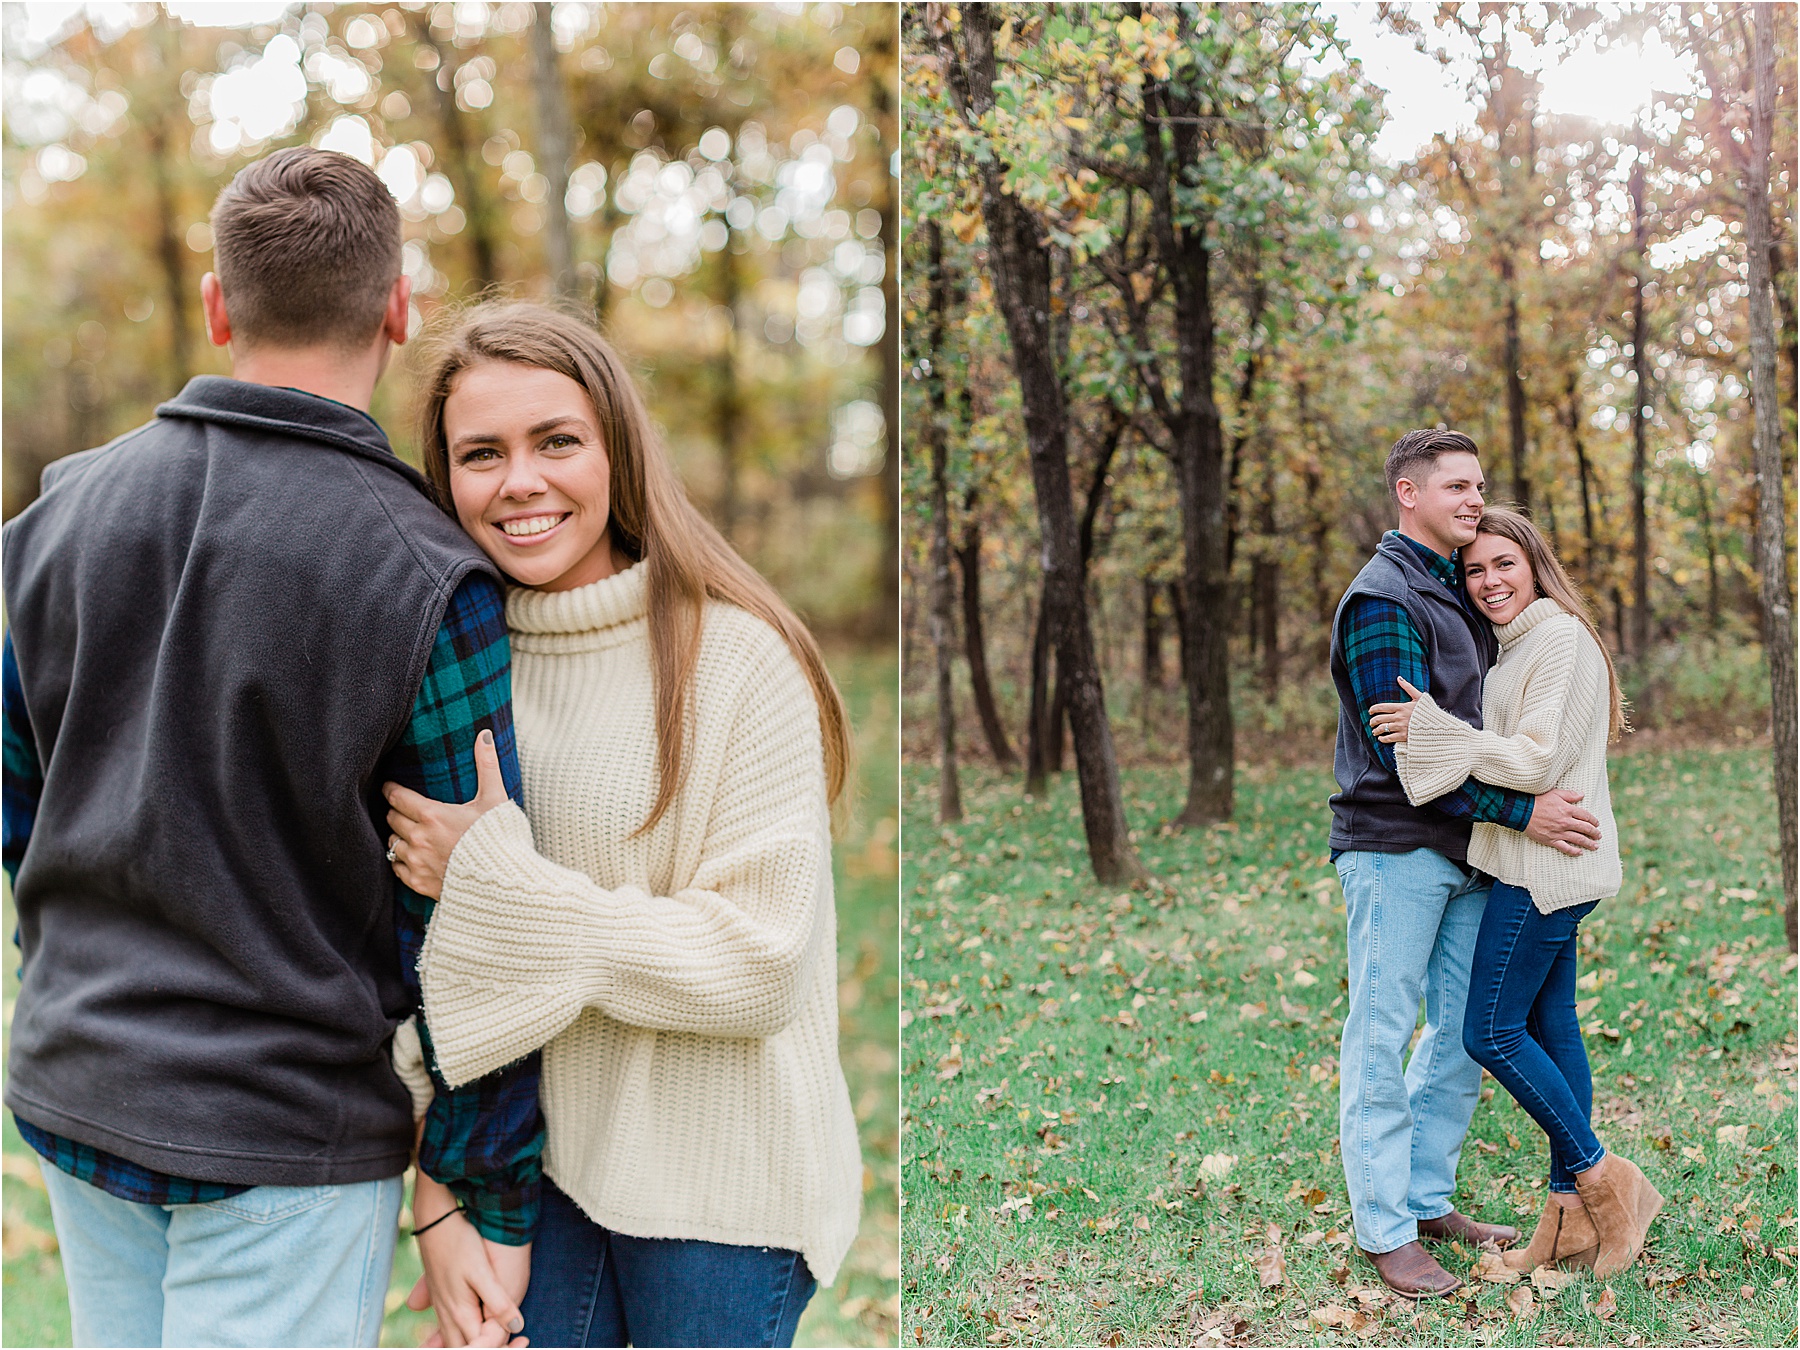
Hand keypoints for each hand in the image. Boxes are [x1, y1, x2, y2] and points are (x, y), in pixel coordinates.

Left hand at [383, 729, 508, 899]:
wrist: (504, 882)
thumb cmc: (500, 838)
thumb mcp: (496, 798)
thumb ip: (487, 765)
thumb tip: (484, 734)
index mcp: (432, 815)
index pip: (397, 797)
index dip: (391, 790)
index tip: (390, 787)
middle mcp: (418, 838)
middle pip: (392, 819)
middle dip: (395, 812)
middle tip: (402, 809)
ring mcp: (417, 862)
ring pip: (392, 844)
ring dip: (398, 836)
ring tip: (408, 833)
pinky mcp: (419, 883)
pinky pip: (397, 869)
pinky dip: (401, 861)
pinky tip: (413, 857)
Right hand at [409, 1200, 529, 1346]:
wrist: (436, 1222)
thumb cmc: (460, 1244)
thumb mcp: (482, 1273)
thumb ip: (498, 1302)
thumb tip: (516, 1325)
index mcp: (461, 1313)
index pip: (480, 1346)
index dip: (500, 1346)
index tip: (522, 1342)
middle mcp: (448, 1316)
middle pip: (465, 1348)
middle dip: (488, 1347)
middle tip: (516, 1343)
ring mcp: (442, 1309)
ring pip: (454, 1342)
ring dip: (475, 1345)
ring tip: (496, 1339)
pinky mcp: (442, 1300)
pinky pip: (449, 1331)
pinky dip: (462, 1339)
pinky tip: (470, 1333)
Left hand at [1369, 677, 1425, 744]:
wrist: (1438, 726)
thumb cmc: (1429, 711)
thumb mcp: (1420, 697)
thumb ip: (1408, 688)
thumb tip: (1399, 678)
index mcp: (1401, 707)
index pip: (1382, 707)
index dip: (1373, 709)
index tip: (1370, 711)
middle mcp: (1399, 717)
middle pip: (1379, 719)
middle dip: (1372, 721)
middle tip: (1371, 723)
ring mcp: (1400, 727)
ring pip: (1382, 729)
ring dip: (1376, 731)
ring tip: (1375, 732)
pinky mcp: (1403, 737)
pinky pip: (1388, 738)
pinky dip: (1382, 739)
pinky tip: (1381, 739)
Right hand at [1524, 788, 1601, 856]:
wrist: (1522, 812)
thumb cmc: (1538, 801)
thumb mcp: (1555, 794)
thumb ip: (1569, 795)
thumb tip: (1582, 794)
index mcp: (1567, 810)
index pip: (1585, 816)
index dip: (1593, 820)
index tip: (1597, 823)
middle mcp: (1565, 822)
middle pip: (1585, 829)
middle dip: (1594, 833)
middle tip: (1599, 836)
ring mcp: (1559, 832)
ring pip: (1578, 839)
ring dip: (1588, 843)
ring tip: (1595, 846)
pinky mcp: (1551, 840)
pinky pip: (1565, 847)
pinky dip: (1573, 851)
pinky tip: (1579, 853)